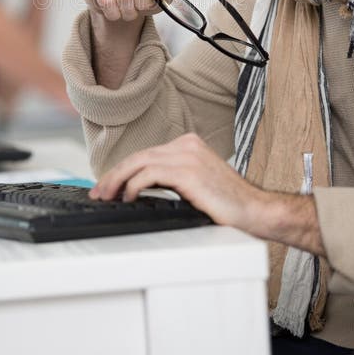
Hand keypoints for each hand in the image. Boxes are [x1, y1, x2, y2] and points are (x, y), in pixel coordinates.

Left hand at [89, 132, 259, 227]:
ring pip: (139, 162)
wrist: (255, 211)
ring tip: (107, 196)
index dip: (122, 170)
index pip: (145, 154)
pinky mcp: (188, 172)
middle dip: (113, 174)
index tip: (107, 186)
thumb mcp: (195, 184)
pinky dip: (133, 186)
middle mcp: (187, 145)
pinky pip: (149, 174)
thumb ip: (172, 179)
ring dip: (117, 180)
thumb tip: (139, 189)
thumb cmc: (227, 204)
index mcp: (188, 144)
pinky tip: (128, 198)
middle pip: (138, 156)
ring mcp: (188, 156)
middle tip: (98, 192)